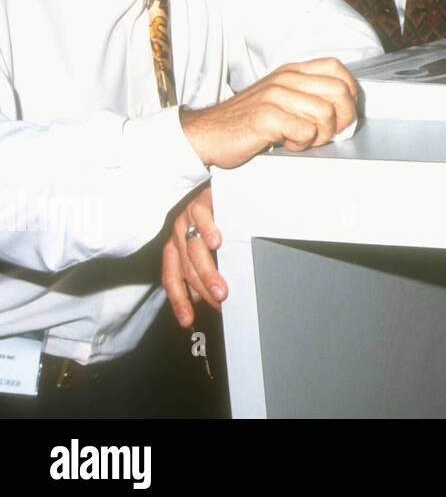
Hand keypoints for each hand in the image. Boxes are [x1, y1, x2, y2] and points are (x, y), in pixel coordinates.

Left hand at [162, 185, 224, 328]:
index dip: (178, 301)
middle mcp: (176, 234)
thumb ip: (195, 267)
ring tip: (222, 289)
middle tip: (219, 303)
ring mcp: (186, 218)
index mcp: (173, 247)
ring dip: (208, 272)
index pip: (172, 279)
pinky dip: (207, 230)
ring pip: (194, 250)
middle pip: (186, 268)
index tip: (187, 321)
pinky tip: (217, 242)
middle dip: (202, 290)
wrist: (206, 176)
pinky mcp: (199, 200)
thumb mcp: (198, 242)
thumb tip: (195, 296)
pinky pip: (202, 217)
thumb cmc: (207, 213)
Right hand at [180, 57, 358, 167]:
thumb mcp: (278, 97)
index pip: (336, 68)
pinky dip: (302, 143)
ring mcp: (275, 96)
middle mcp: (285, 79)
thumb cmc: (244, 120)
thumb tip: (342, 107)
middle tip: (328, 132)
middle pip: (338, 90)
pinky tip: (287, 143)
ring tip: (301, 139)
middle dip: (342, 117)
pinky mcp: (267, 116)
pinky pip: (306, 130)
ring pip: (325, 113)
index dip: (349, 92)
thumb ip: (306, 95)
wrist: (206, 133)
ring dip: (320, 135)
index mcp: (291, 71)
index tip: (343, 112)